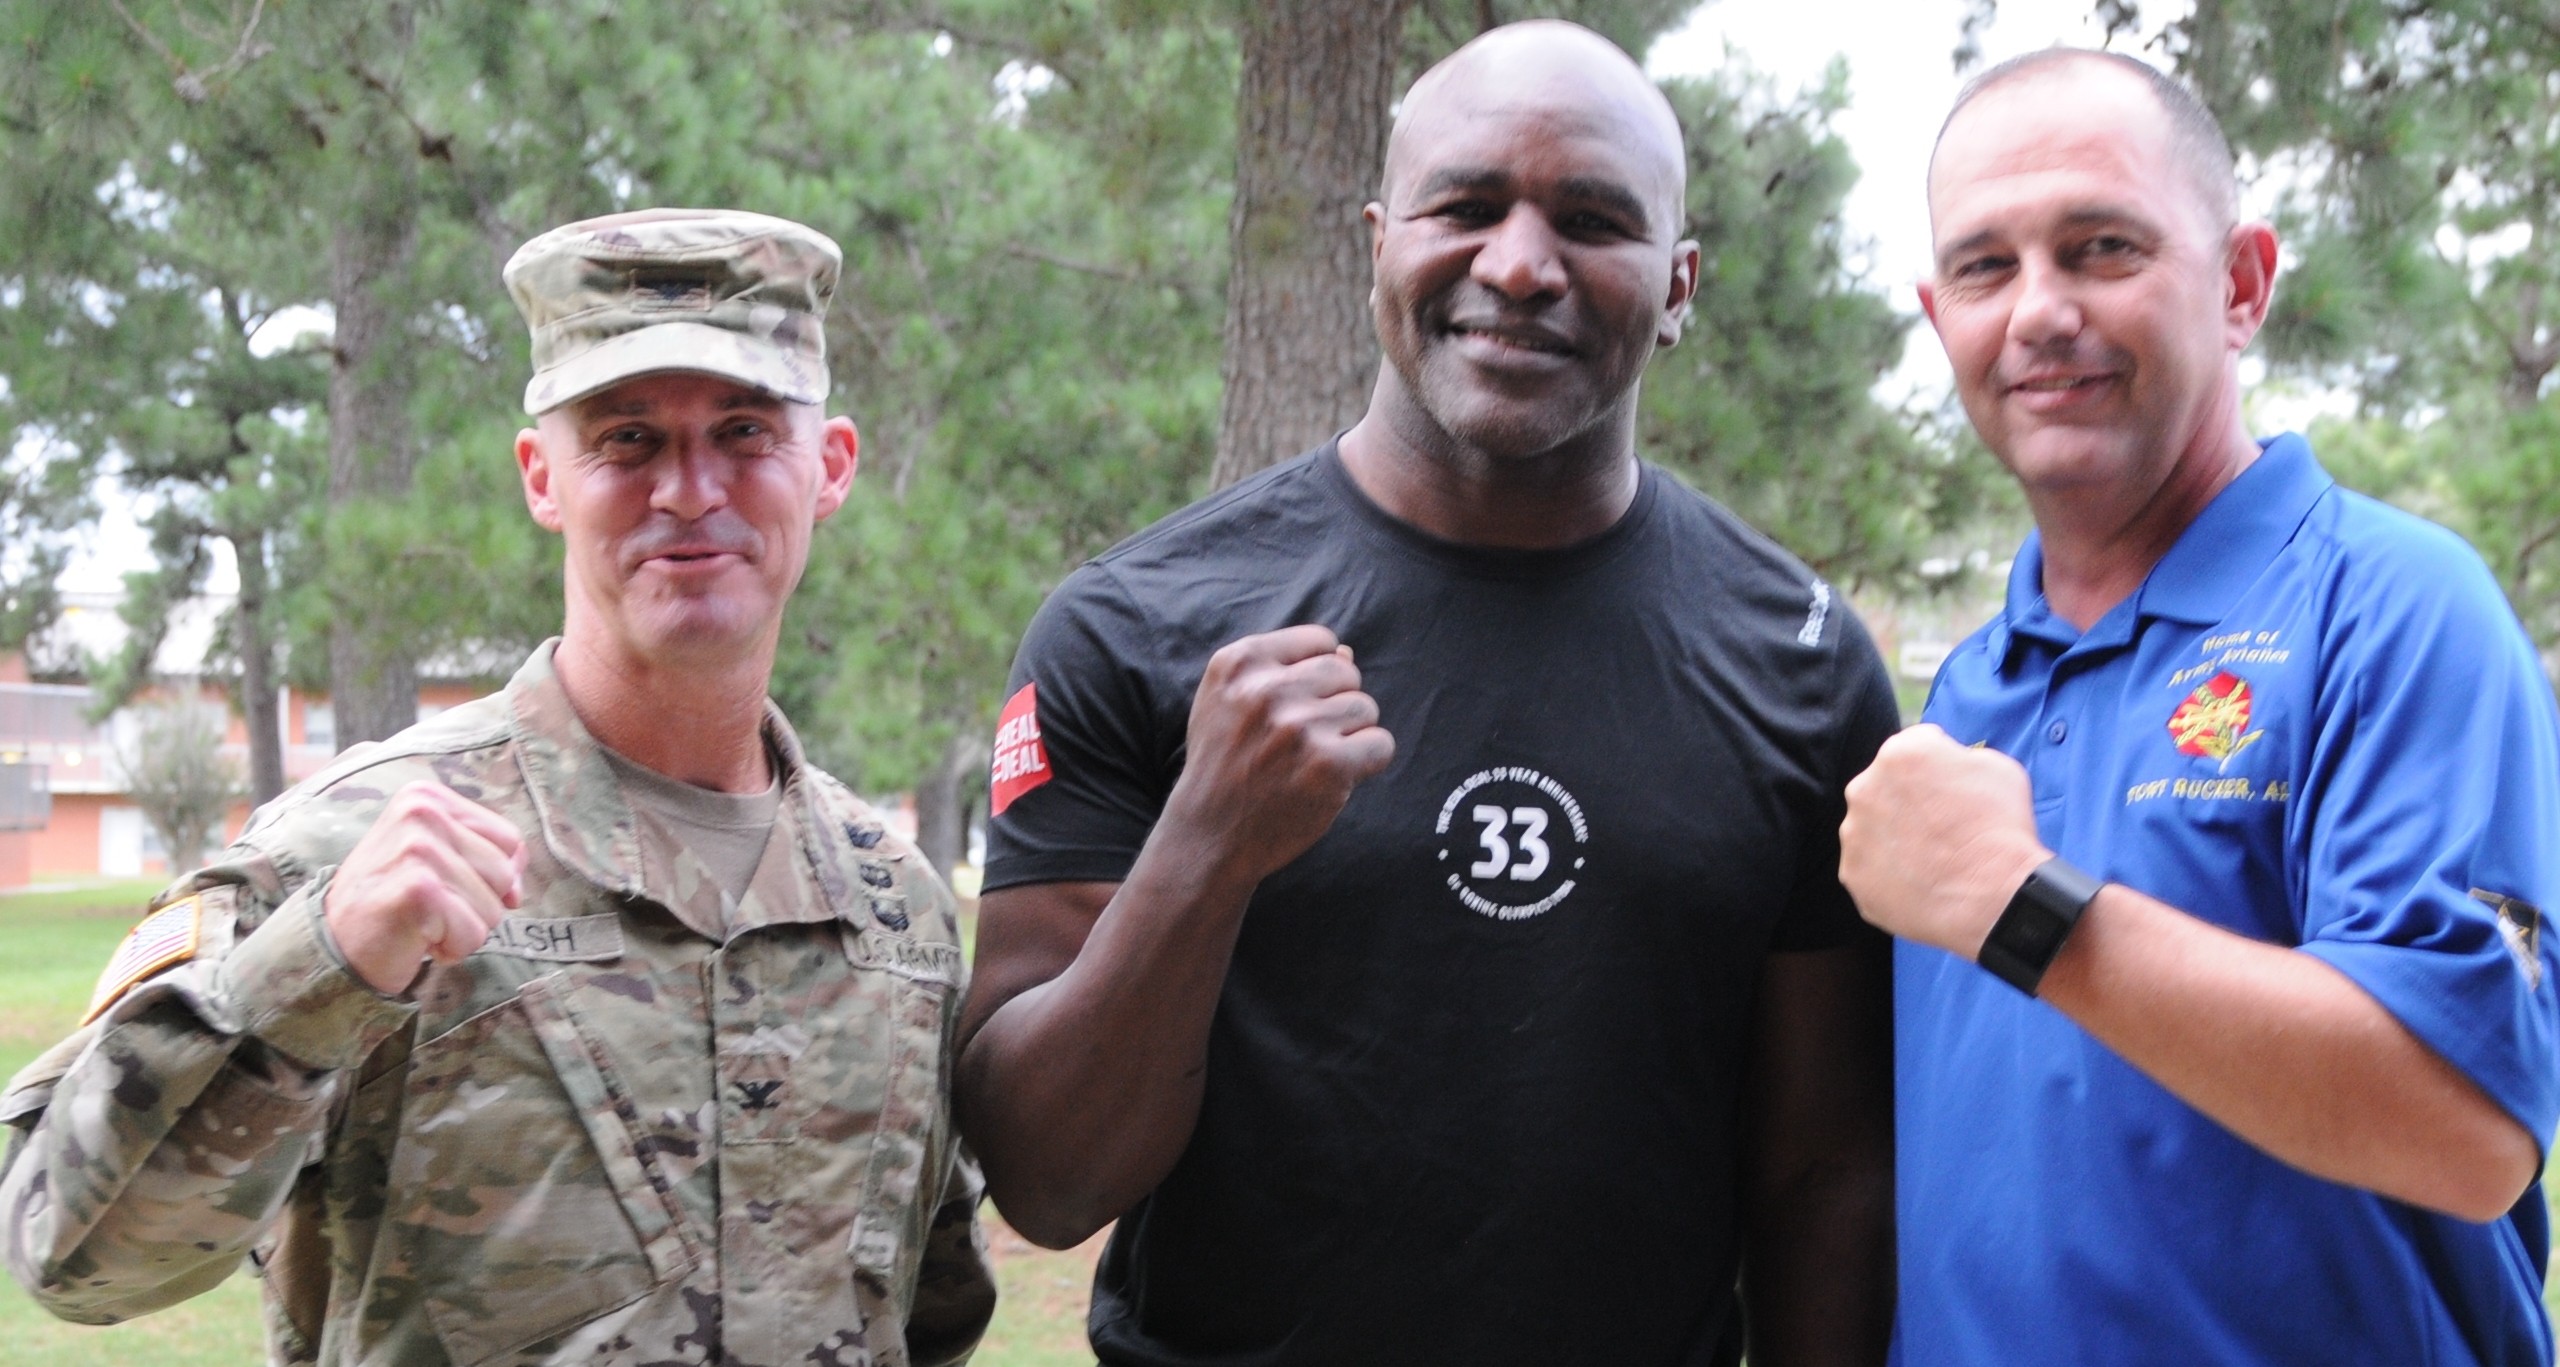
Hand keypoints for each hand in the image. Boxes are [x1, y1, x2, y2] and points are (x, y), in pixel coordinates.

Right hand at [323, 781, 528, 993]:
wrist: (334, 945)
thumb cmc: (390, 899)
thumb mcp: (436, 857)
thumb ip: (485, 852)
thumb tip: (518, 877)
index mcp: (427, 796)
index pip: (509, 841)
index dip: (490, 876)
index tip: (444, 884)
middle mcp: (422, 813)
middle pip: (505, 874)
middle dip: (475, 904)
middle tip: (427, 907)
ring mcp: (419, 849)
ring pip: (492, 908)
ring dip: (462, 929)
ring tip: (420, 921)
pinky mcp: (419, 889)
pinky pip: (473, 933)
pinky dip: (452, 949)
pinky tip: (416, 939)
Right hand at [1163, 625, 1395, 885]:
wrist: (1208, 836)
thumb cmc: (1226, 765)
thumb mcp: (1230, 702)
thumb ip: (1282, 670)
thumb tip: (1347, 651)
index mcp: (1239, 663)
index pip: (1319, 640)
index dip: (1318, 675)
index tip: (1296, 706)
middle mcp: (1266, 689)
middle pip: (1346, 672)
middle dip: (1336, 703)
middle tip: (1303, 741)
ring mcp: (1298, 727)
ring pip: (1366, 707)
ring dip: (1351, 734)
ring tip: (1314, 760)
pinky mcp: (1327, 765)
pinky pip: (1381, 744)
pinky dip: (1368, 762)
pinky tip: (1334, 778)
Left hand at [1838, 724, 2048, 957]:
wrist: (1994, 897)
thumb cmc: (2001, 828)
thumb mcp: (1995, 766)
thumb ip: (1956, 756)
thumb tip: (1945, 766)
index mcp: (1899, 754)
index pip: (1911, 748)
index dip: (1935, 767)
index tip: (1950, 788)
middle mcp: (1864, 789)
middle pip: (1883, 787)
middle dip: (1906, 800)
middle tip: (1938, 826)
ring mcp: (1853, 834)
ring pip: (1870, 827)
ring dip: (1893, 836)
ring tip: (1929, 858)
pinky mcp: (1852, 875)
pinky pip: (1868, 867)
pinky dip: (1889, 872)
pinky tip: (1918, 881)